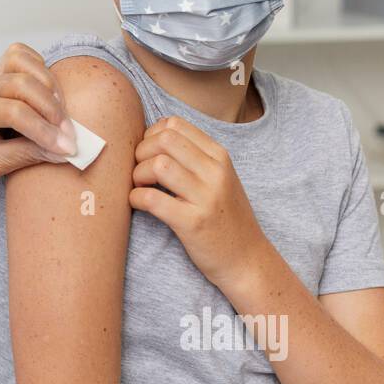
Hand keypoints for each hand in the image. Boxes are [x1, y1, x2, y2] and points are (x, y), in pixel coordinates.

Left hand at [0, 42, 75, 187]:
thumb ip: (28, 155)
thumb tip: (65, 150)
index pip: (14, 113)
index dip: (44, 130)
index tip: (66, 148)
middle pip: (23, 84)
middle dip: (52, 110)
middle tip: (68, 135)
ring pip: (23, 61)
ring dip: (48, 86)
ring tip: (59, 115)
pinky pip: (23, 56)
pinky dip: (41, 71)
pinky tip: (48, 95)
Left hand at [128, 116, 275, 292]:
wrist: (247, 260)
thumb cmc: (225, 217)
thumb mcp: (219, 178)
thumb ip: (193, 157)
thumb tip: (152, 138)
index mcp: (219, 156)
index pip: (175, 124)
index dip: (151, 135)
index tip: (148, 153)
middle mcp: (215, 172)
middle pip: (164, 140)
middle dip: (141, 152)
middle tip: (139, 171)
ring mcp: (206, 197)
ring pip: (158, 165)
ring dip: (137, 174)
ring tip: (140, 187)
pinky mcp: (193, 223)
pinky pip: (152, 199)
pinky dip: (136, 198)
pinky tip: (138, 204)